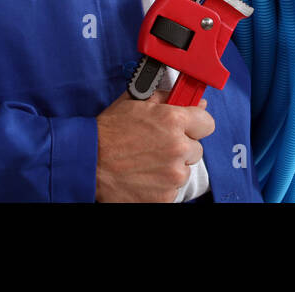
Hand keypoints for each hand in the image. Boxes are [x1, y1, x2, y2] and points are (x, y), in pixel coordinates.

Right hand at [96, 93, 214, 201]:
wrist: (87, 162)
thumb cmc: (108, 132)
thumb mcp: (136, 102)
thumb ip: (167, 98)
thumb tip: (194, 101)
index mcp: (174, 120)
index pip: (207, 123)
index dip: (196, 125)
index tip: (188, 128)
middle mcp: (178, 147)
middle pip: (196, 149)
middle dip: (181, 147)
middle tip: (158, 147)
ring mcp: (172, 175)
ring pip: (184, 170)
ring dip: (171, 168)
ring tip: (146, 163)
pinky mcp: (164, 196)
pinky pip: (173, 189)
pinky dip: (161, 186)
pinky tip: (144, 177)